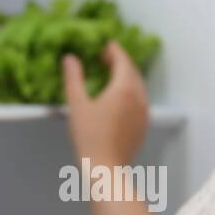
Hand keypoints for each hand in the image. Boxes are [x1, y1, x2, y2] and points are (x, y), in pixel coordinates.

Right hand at [63, 40, 148, 166]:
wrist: (106, 168)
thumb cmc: (89, 137)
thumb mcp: (77, 105)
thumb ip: (74, 78)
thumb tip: (71, 58)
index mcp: (124, 88)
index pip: (123, 61)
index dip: (115, 50)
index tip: (106, 45)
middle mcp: (138, 97)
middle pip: (133, 72)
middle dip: (121, 61)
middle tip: (106, 57)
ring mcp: (144, 112)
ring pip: (138, 86)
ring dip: (126, 76)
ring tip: (111, 75)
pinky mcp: (143, 125)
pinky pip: (140, 100)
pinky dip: (131, 91)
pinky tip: (119, 98)